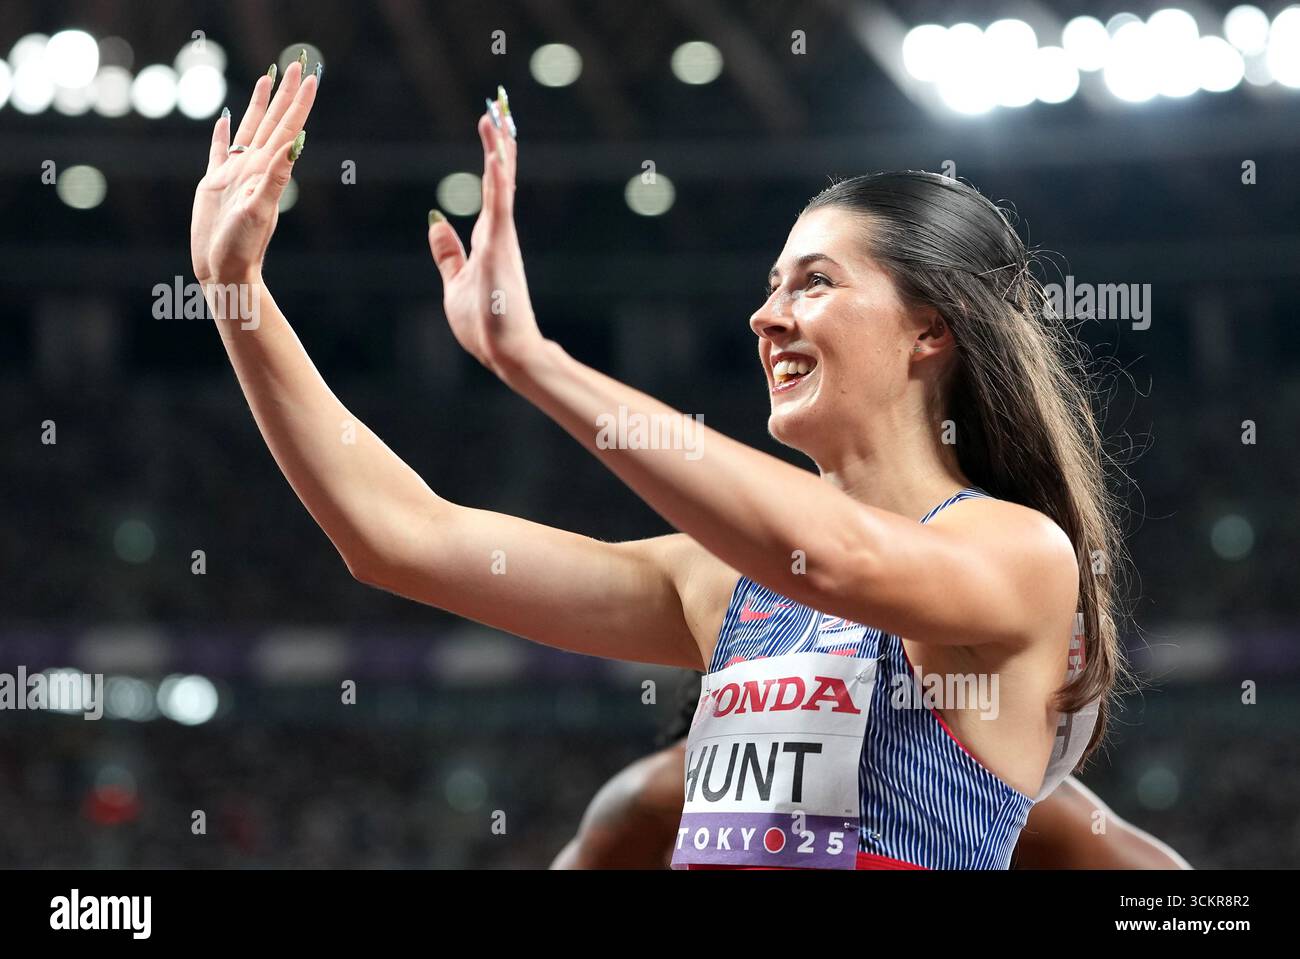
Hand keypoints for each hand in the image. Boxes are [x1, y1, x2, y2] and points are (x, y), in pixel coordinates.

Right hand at [190, 58, 318, 286]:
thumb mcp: (259, 210)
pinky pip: (220, 151)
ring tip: (267, 78)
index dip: (299, 101)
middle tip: (294, 64)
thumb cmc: (242, 246)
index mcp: (267, 170)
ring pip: (249, 129)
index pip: (288, 128)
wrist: (223, 271)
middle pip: (272, 121)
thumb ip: (276, 177)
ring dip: (258, 104)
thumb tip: (296, 144)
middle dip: (284, 93)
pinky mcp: (214, 184)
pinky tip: (226, 119)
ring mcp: (235, 174)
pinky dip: (224, 133)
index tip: (310, 76)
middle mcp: (255, 168)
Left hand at [427, 89, 543, 377]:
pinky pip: (499, 208)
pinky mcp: (502, 250)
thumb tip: (436, 223)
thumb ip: (448, 253)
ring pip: (501, 185)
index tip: (493, 124)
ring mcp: (503, 240)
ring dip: (498, 150)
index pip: (491, 189)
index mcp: (490, 239)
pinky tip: (495, 155)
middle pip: (500, 178)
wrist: (506, 353)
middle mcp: (500, 233)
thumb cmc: (484, 325)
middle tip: (500, 105)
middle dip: (500, 141)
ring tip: (497, 116)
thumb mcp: (456, 283)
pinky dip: (497, 181)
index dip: (492, 155)